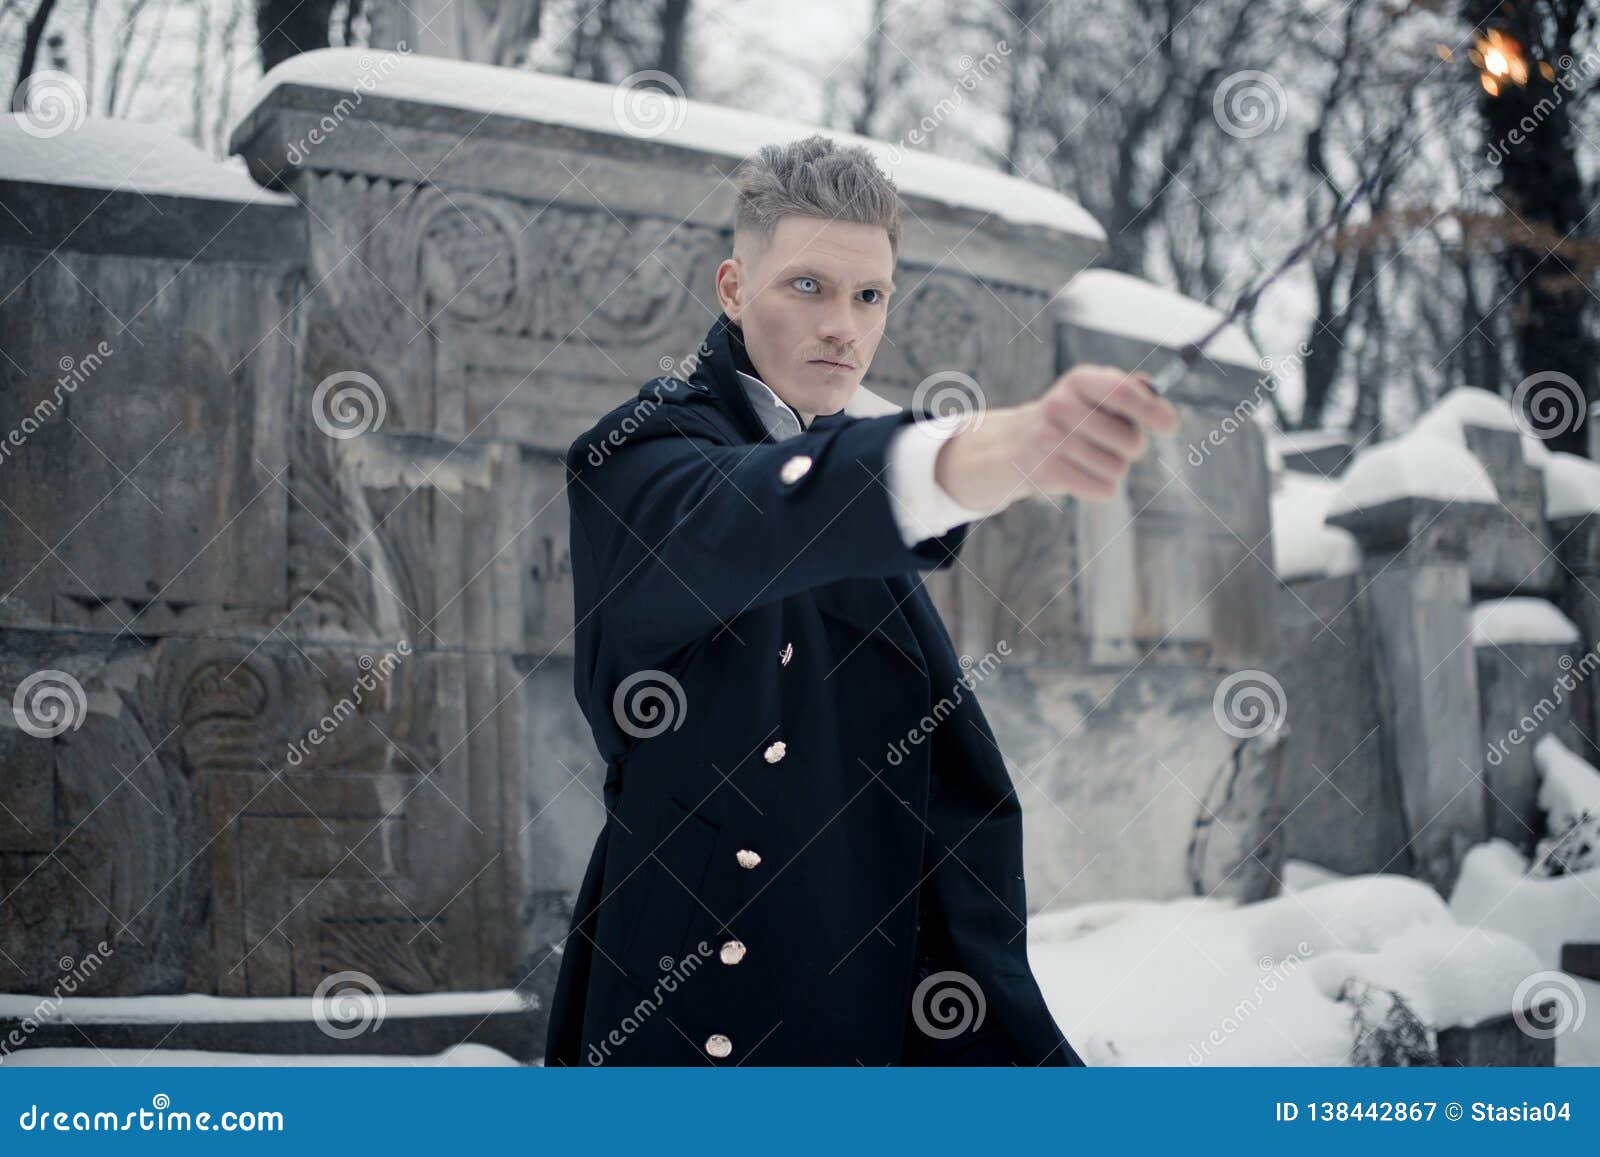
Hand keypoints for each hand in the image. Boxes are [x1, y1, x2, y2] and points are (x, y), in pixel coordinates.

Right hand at [933, 364, 1180, 511]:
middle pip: (1130, 440)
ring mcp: (1051, 441)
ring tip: (1091, 458)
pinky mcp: (1046, 472)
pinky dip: (1100, 486)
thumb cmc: (1067, 417)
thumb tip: (1155, 390)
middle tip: (1116, 444)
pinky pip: (1103, 489)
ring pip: (1118, 469)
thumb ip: (1125, 389)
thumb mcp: (1090, 392)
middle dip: (1133, 448)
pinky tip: (1082, 474)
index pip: (1123, 393)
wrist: (1015, 444)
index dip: (1153, 411)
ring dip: (1114, 468)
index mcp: (1078, 380)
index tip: (1170, 425)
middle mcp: (1061, 407)